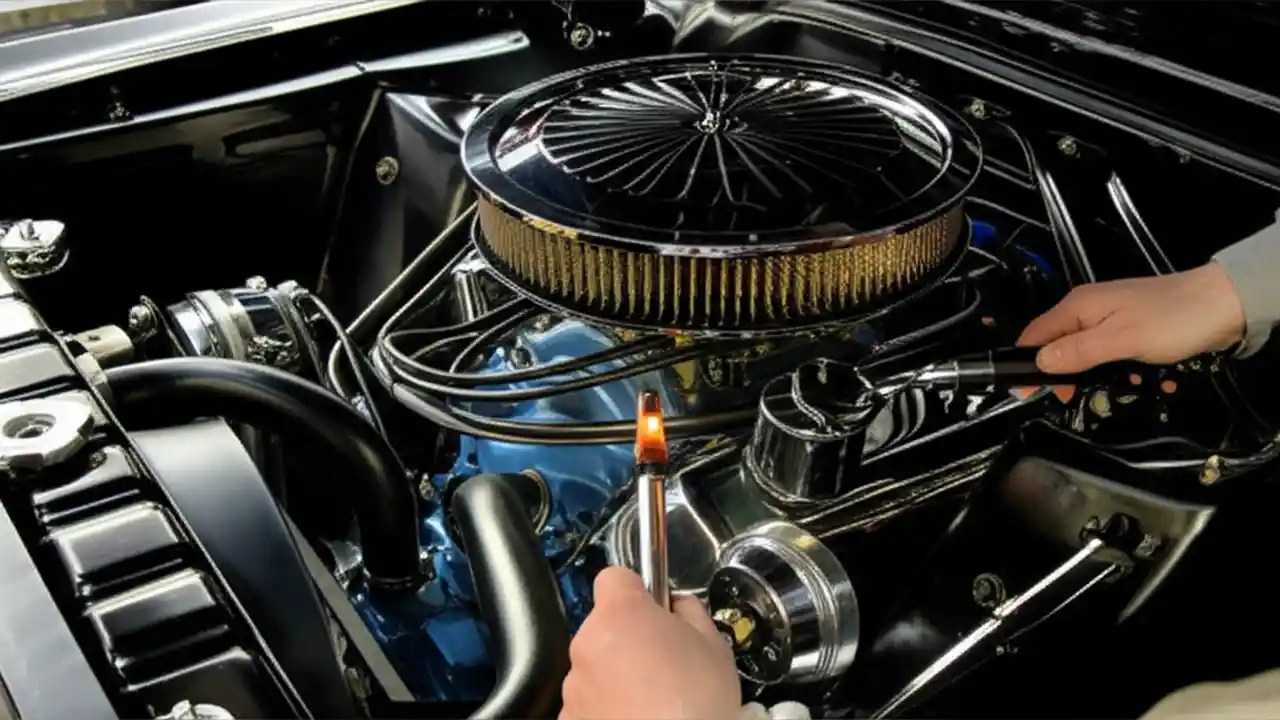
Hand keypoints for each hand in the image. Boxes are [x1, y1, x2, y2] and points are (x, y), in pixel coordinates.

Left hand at [561, 567, 740, 719]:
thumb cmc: (697, 702)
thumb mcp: (714, 645)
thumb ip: (689, 612)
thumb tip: (676, 606)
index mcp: (620, 614)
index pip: (615, 577)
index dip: (638, 591)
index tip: (656, 610)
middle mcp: (587, 644)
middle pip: (605, 626)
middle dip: (629, 639)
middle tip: (664, 664)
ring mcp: (574, 686)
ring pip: (596, 667)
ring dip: (617, 676)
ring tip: (653, 701)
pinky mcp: (568, 719)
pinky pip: (589, 703)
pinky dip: (607, 709)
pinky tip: (636, 719)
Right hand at [1017, 263, 1245, 372]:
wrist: (1224, 303)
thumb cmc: (1170, 322)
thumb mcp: (1119, 341)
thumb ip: (1076, 352)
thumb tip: (1037, 362)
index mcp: (1077, 307)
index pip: (1034, 335)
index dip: (1024, 363)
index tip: (1026, 392)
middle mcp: (1087, 308)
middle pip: (1055, 344)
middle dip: (1060, 373)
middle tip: (1073, 399)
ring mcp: (1109, 316)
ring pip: (1081, 350)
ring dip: (1088, 373)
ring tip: (1105, 391)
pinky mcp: (1128, 325)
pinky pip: (1105, 349)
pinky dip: (1110, 367)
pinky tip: (1127, 379)